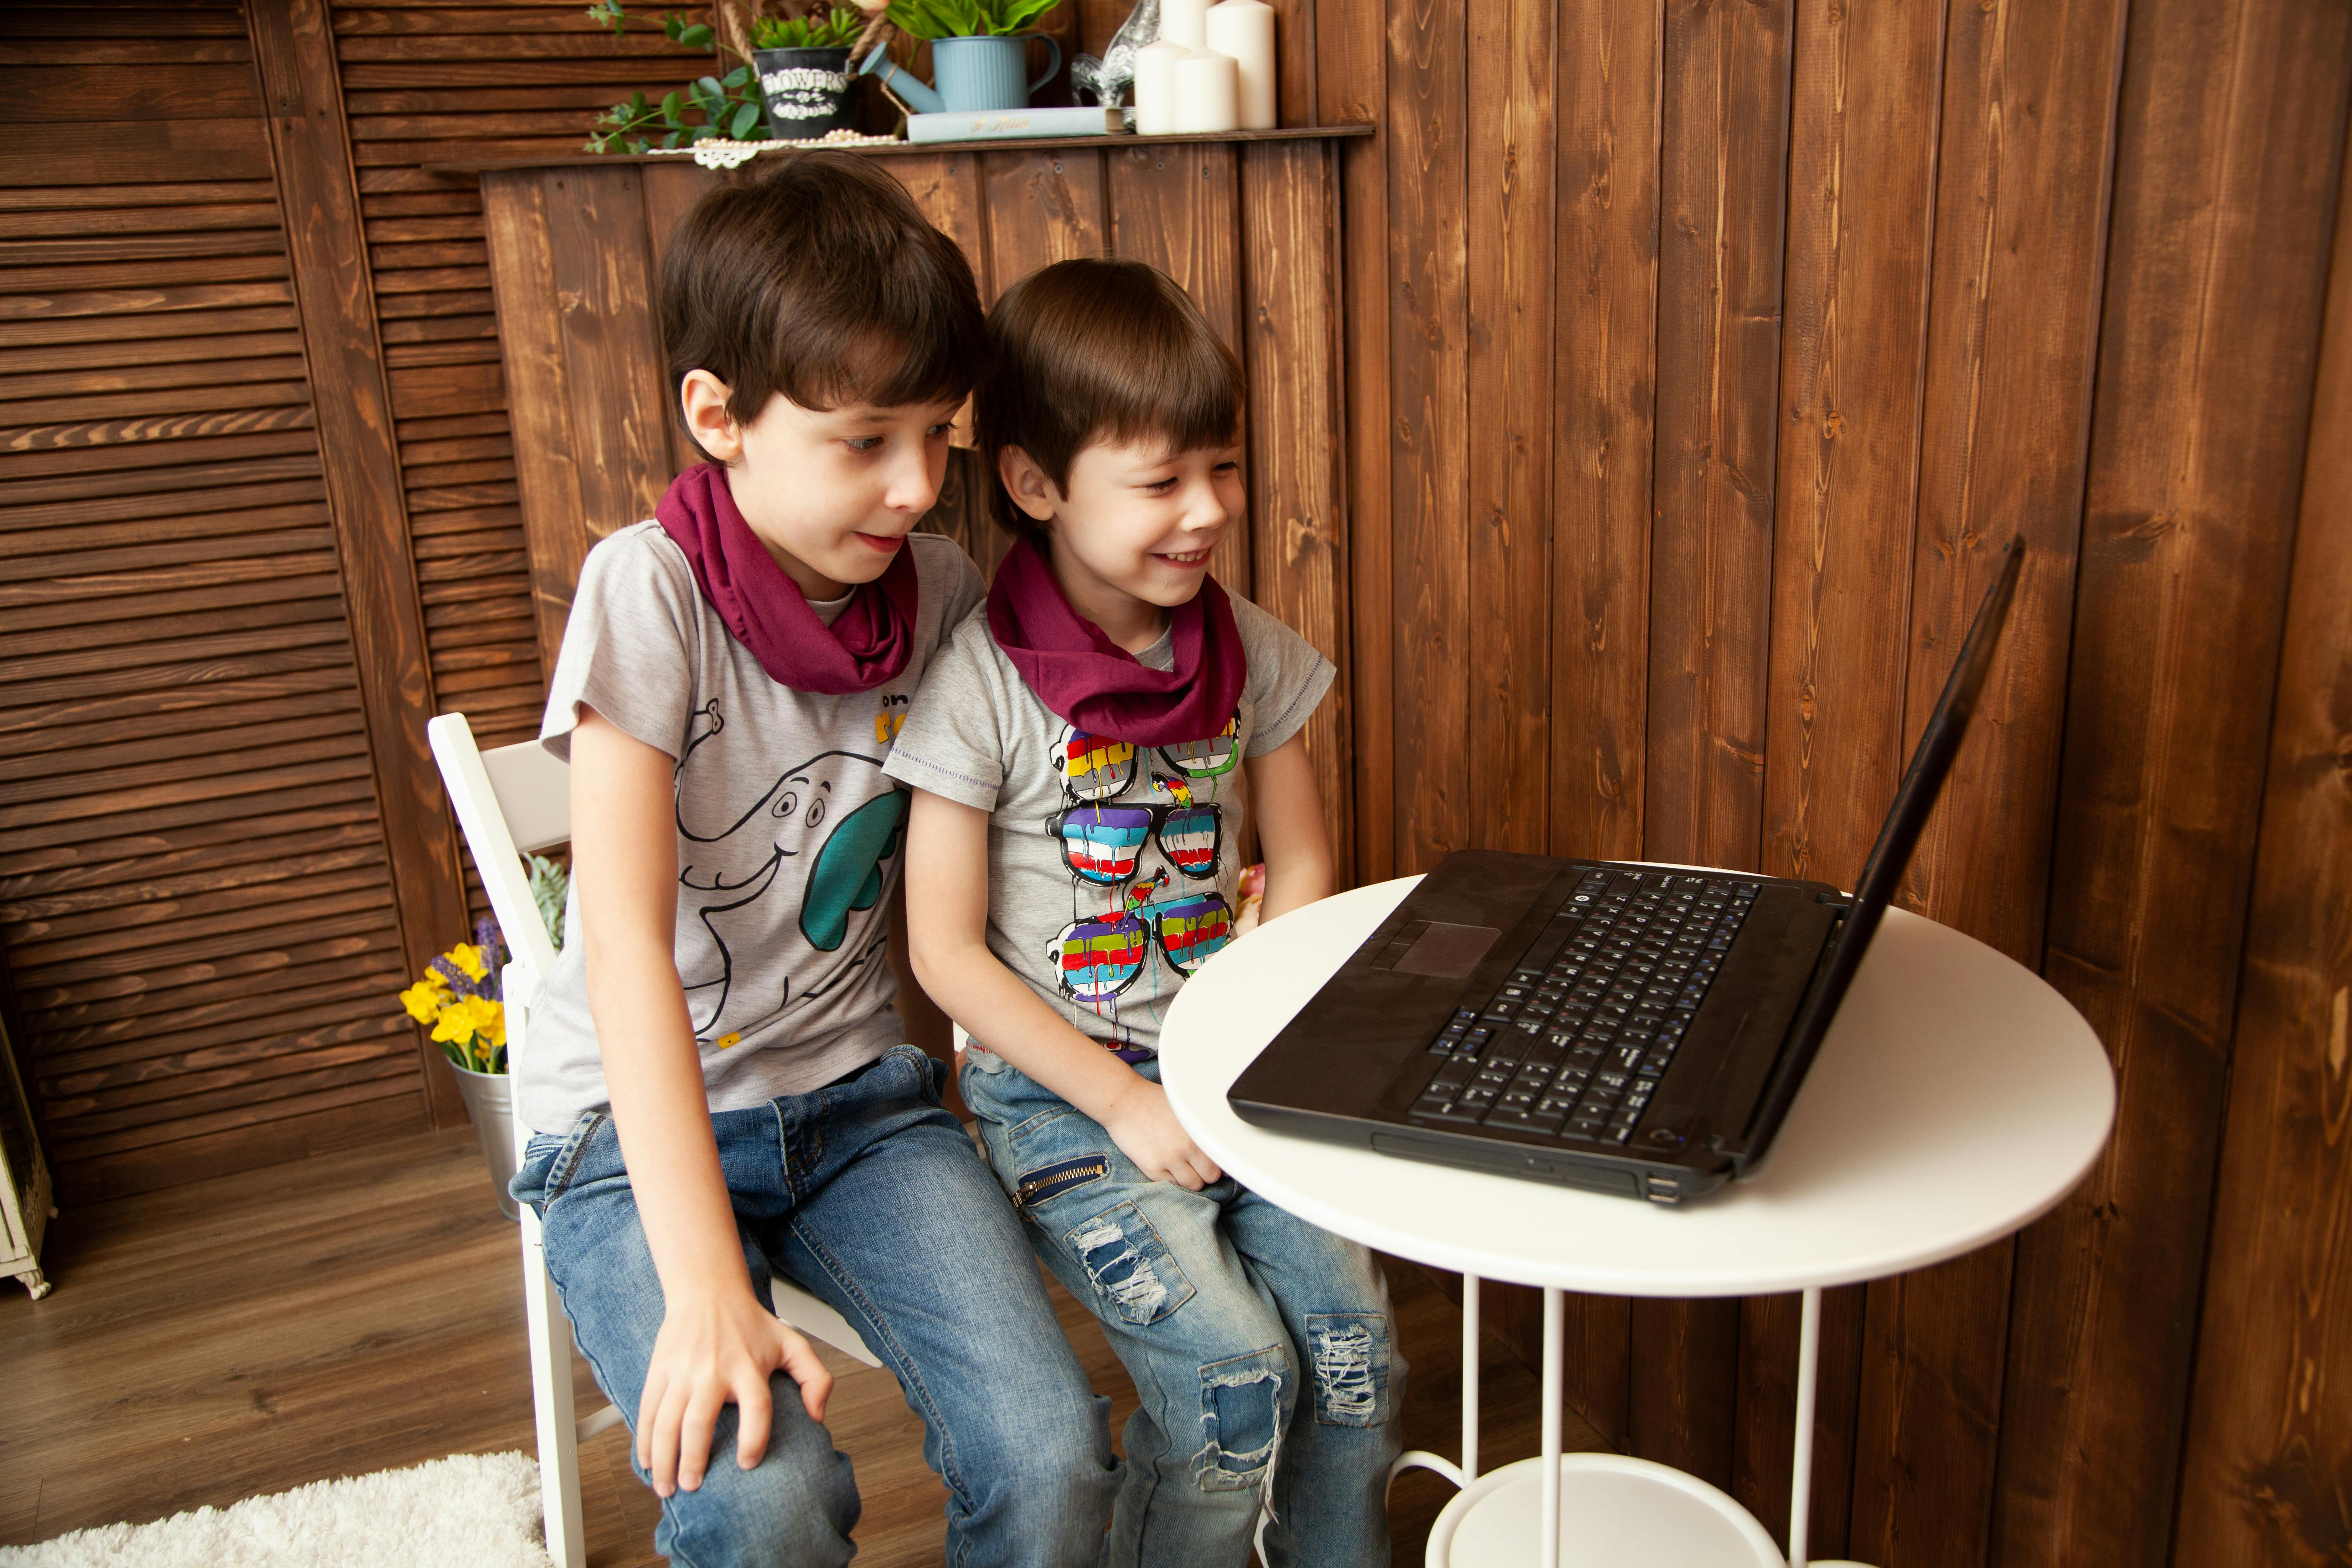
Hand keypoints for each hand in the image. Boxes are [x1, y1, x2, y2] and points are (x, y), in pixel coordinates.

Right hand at [637, 1286, 833, 1496]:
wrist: (708, 1291)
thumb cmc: (752, 1324)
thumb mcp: (792, 1343)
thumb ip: (815, 1379)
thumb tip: (818, 1418)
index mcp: (748, 1366)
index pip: (756, 1407)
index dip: (754, 1439)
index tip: (747, 1463)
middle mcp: (712, 1370)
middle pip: (698, 1421)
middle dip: (693, 1460)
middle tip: (695, 1487)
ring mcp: (681, 1371)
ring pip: (666, 1421)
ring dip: (663, 1459)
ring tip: (667, 1488)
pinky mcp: (659, 1370)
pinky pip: (647, 1410)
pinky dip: (644, 1440)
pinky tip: (646, 1462)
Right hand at [1101, 1078, 1222, 1189]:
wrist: (1124, 1101)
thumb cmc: (1153, 1101)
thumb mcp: (1185, 1108)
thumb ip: (1202, 1126)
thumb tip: (1219, 1147)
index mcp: (1200, 1129)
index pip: (1222, 1158)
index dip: (1219, 1162)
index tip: (1213, 1162)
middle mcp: (1189, 1145)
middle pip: (1211, 1176)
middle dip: (1206, 1173)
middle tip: (1197, 1166)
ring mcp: (1171, 1158)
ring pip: (1193, 1184)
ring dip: (1190, 1179)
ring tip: (1181, 1168)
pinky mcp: (1154, 1167)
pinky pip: (1172, 1185)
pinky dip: (1171, 1180)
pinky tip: (1166, 1167)